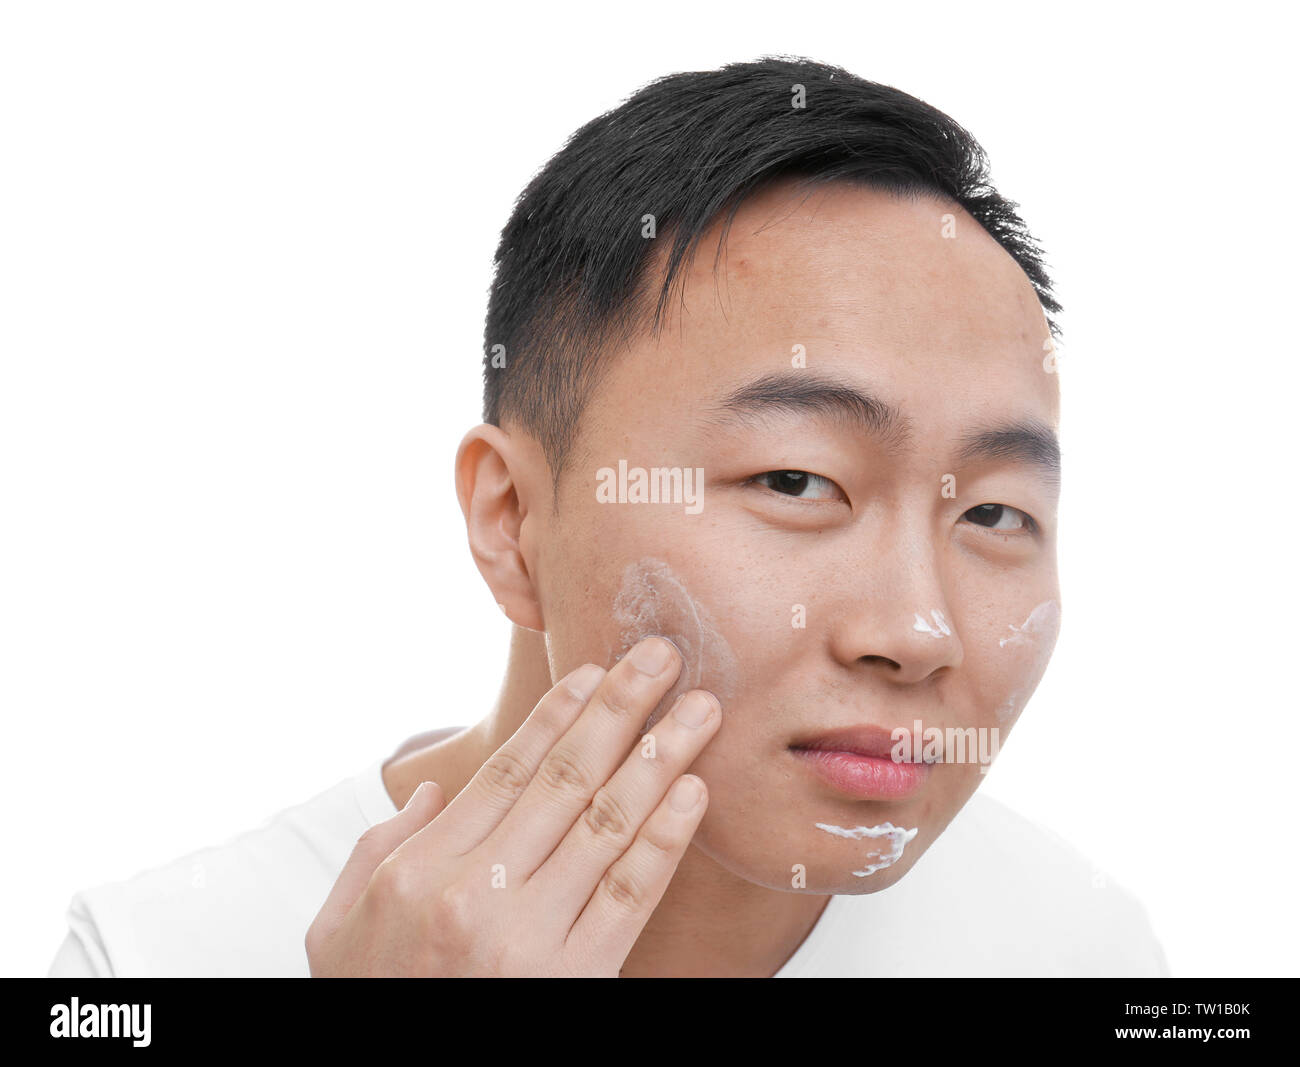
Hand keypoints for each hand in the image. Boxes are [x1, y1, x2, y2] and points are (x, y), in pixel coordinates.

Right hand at [305, 636, 719, 975]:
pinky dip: (665, 837)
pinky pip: (630, 893)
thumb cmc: (374, 999)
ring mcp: (527, 934)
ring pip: (606, 822)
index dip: (558, 713)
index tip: (595, 670)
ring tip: (698, 712)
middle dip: (621, 708)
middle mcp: (474, 890)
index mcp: (420, 867)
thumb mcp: (339, 926)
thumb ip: (376, 849)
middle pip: (565, 777)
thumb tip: (431, 793)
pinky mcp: (574, 976)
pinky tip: (691, 792)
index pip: (507, 769)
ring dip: (660, 757)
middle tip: (661, 656)